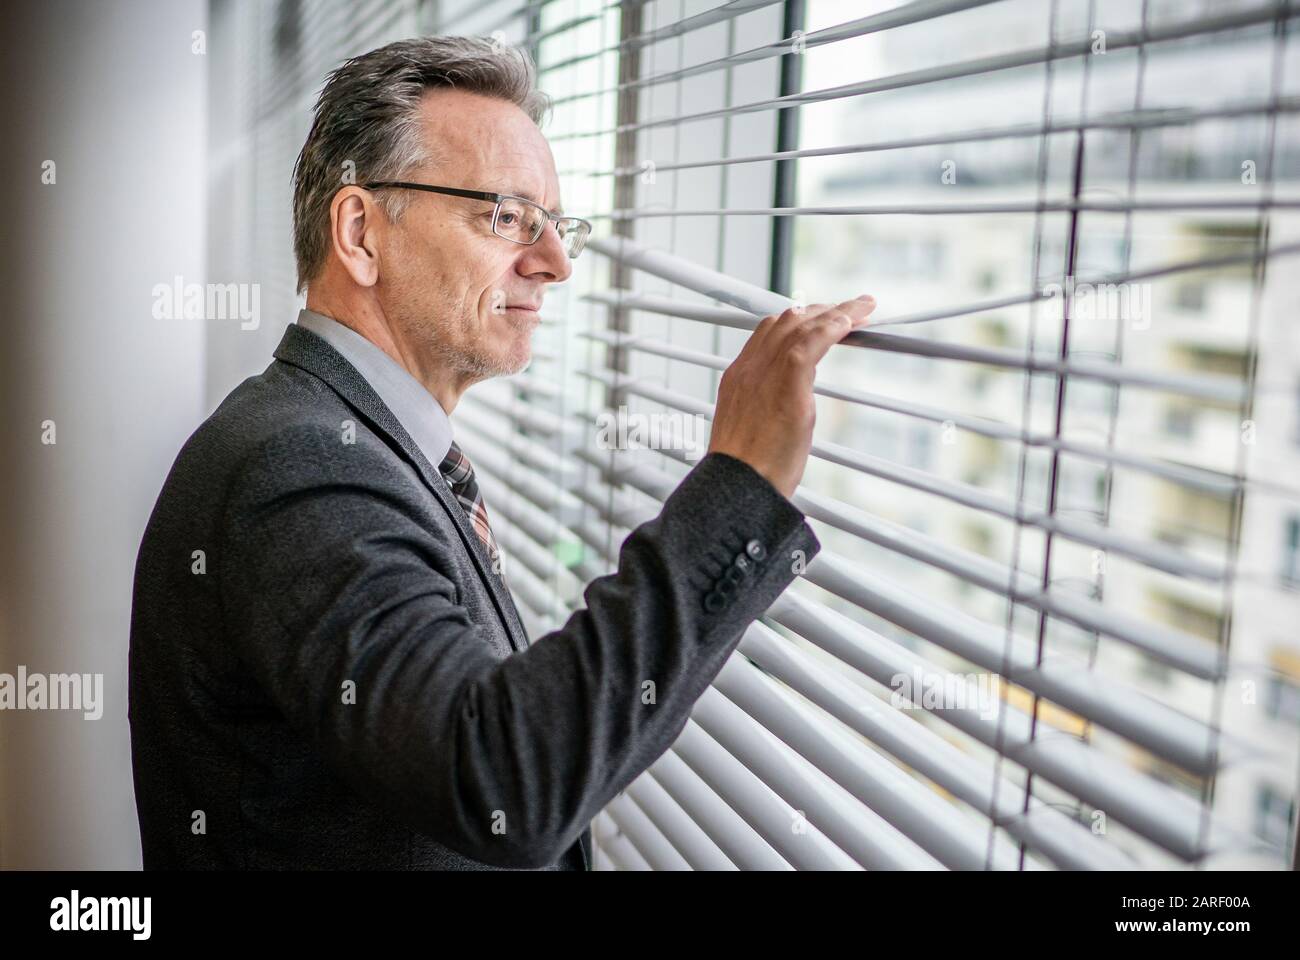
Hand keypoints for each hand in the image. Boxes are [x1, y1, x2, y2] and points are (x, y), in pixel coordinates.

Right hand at [708, 294, 875, 498]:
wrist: (735, 487)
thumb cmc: (745, 471)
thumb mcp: (750, 432)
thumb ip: (766, 410)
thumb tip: (789, 412)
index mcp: (738, 379)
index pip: (767, 333)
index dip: (795, 321)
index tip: (816, 321)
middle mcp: (749, 369)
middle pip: (785, 321)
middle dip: (818, 311)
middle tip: (846, 311)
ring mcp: (765, 374)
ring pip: (801, 324)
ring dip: (835, 312)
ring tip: (861, 308)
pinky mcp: (787, 385)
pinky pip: (813, 341)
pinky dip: (833, 326)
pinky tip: (850, 322)